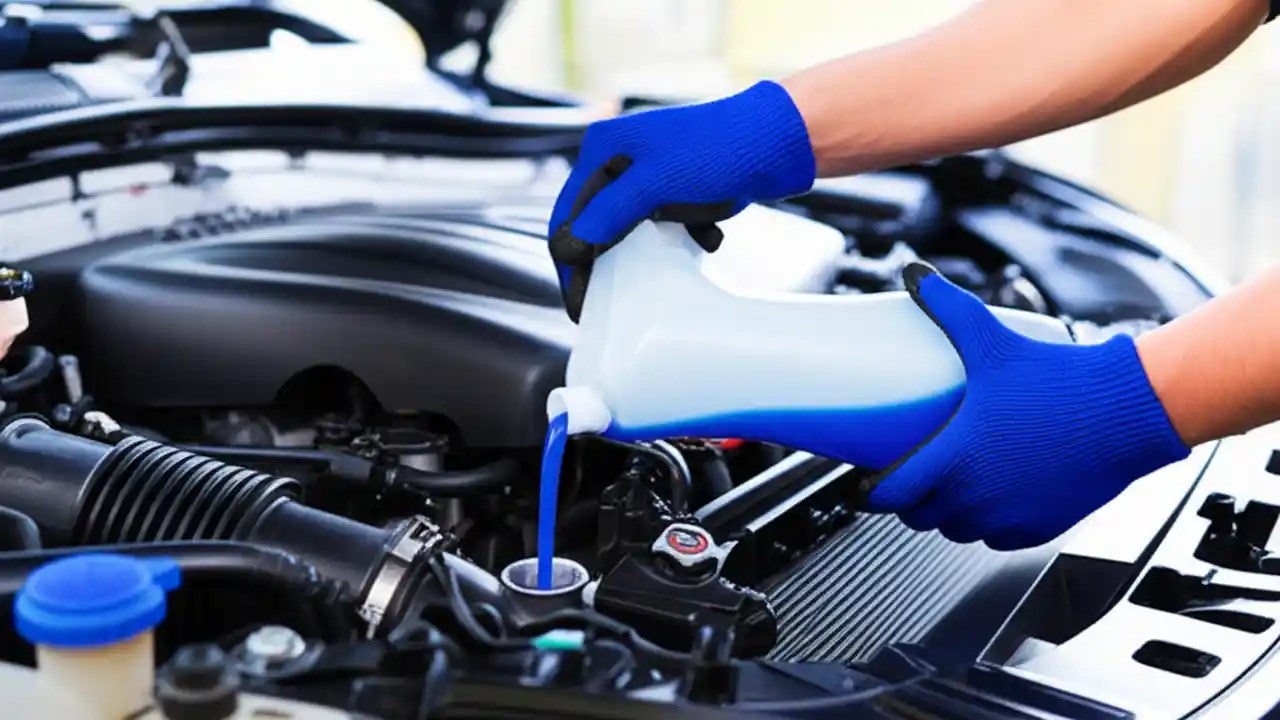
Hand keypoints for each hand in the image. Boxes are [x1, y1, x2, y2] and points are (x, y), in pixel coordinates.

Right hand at [548, 81, 814, 320]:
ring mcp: (648, 171)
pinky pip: (660, 223)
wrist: (782, 137)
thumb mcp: (656, 185)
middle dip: (599, 262)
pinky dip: (675, 239)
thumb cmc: (719, 151)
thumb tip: (569, 247)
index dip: (569, 262)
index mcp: (603, 148)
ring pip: (627, 226)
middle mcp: (619, 156)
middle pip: (592, 223)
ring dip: (638, 253)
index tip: (580, 304)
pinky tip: (704, 241)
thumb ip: (610, 214)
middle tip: (602, 305)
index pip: (567, 214)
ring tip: (647, 281)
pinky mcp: (677, 185)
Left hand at [866, 264, 1189, 549]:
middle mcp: (977, 498)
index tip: (866, 484)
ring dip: (946, 515)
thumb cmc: (1059, 381)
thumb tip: (915, 275)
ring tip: (947, 487)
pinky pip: (997, 539)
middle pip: (920, 516)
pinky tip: (987, 501)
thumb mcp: (991, 340)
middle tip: (909, 476)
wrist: (1127, 410)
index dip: (872, 493)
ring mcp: (1008, 518)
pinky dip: (986, 525)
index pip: (891, 495)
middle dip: (909, 500)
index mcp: (955, 459)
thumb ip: (947, 306)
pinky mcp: (1038, 528)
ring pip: (956, 531)